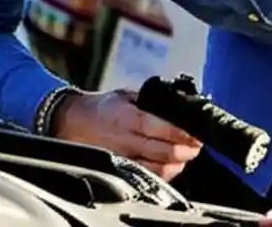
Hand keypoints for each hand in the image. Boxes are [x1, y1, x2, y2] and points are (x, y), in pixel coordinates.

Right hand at [54, 89, 202, 179]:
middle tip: (198, 143)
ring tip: (188, 153)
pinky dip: (167, 172)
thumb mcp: (126, 95)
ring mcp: (124, 158)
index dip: (181, 132)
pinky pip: (150, 175)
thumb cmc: (103, 108)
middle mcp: (125, 140)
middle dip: (187, 149)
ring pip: (160, 167)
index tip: (197, 133)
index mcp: (126, 117)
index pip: (159, 127)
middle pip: (164, 151)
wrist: (74, 123)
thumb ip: (151, 101)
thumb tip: (179, 104)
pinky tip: (174, 165)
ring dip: (179, 162)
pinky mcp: (123, 170)